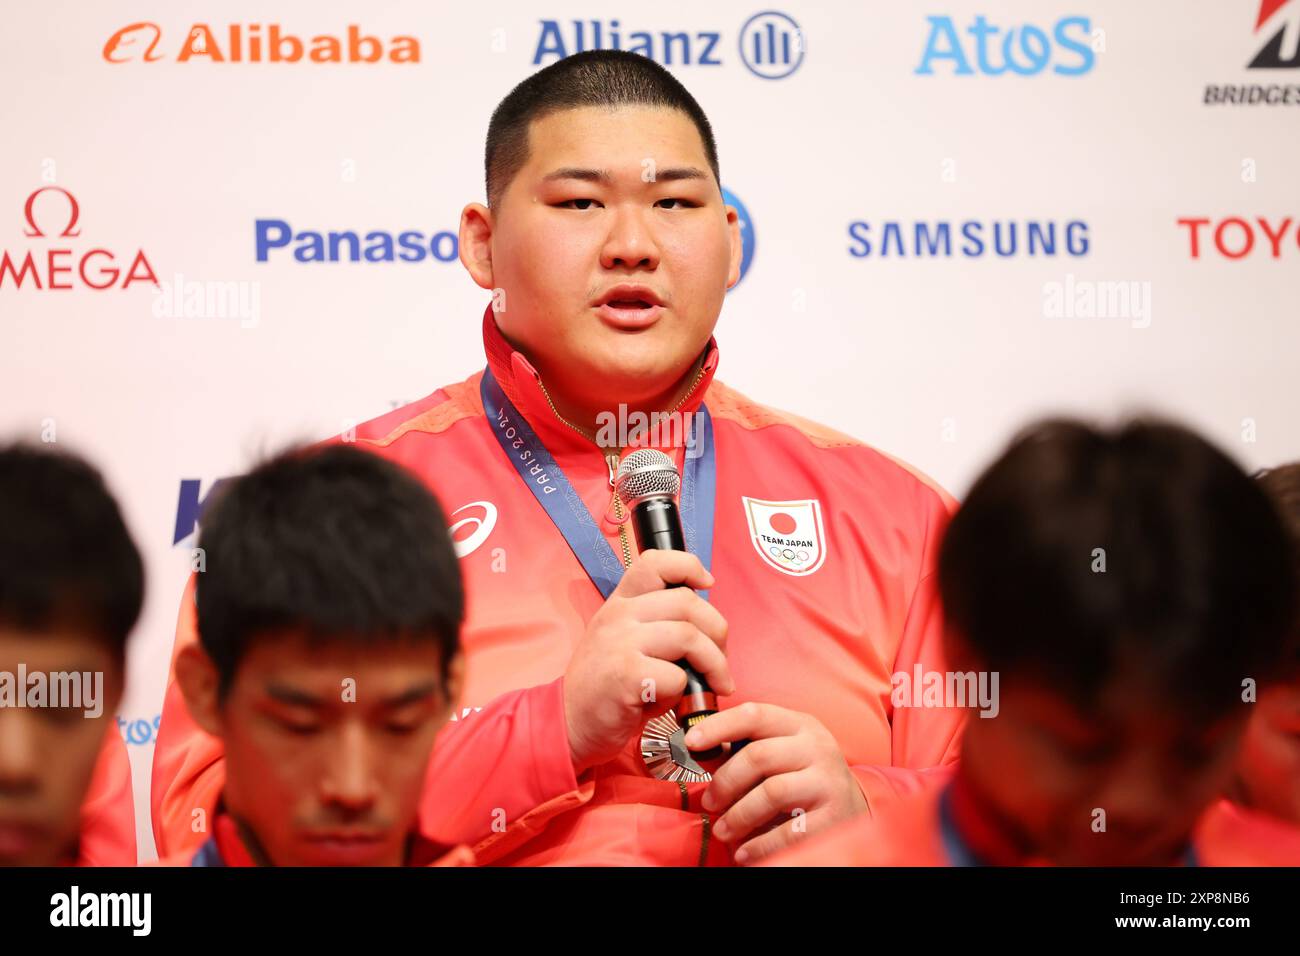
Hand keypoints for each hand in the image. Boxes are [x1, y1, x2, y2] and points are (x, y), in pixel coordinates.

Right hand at [563, 550, 732, 773]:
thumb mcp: (624, 643)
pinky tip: (671, 701)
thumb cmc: (606, 687)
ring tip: (716, 683)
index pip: (654, 562)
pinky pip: (677, 675)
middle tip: (720, 659)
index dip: (688, 565)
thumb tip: (709, 631)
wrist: (569, 723)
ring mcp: (620, 643)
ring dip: (713, 663)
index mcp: (619, 603)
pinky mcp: (626, 675)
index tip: (706, 583)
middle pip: (687, 602)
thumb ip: (658, 627)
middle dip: (717, 631)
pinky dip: (685, 691)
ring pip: (688, 636)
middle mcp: (618, 616)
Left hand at [685, 702, 867, 864]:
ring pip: (772, 792)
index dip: (718, 726)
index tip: (691, 741)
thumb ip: (744, 749)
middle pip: (758, 756)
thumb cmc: (803, 777)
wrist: (852, 807)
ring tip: (723, 830)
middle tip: (709, 803)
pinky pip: (789, 830)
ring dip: (738, 815)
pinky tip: (745, 850)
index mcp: (800, 725)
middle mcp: (817, 747)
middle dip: (724, 782)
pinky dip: (760, 843)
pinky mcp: (833, 816)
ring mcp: (828, 780)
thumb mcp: (781, 752)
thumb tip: (699, 750)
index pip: (754, 714)